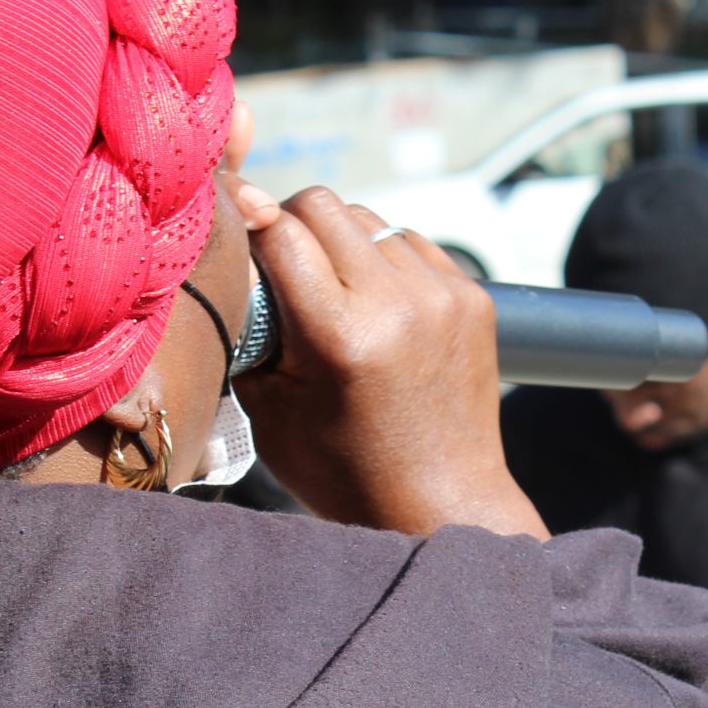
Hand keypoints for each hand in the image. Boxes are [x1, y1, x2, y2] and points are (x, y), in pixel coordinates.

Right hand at [233, 183, 547, 539]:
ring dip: (341, 244)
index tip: (235, 240)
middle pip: (323, 204)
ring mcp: (443, 295)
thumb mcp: (268, 408)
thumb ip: (250, 326)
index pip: (278, 228)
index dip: (247, 226)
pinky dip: (385, 262)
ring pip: (369, 218)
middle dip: (290, 223)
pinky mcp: (472, 296)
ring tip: (336, 298)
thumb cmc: (342, 470)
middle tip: (281, 267)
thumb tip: (237, 254)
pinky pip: (411, 243)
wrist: (441, 503)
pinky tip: (377, 308)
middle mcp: (397, 303)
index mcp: (340, 334)